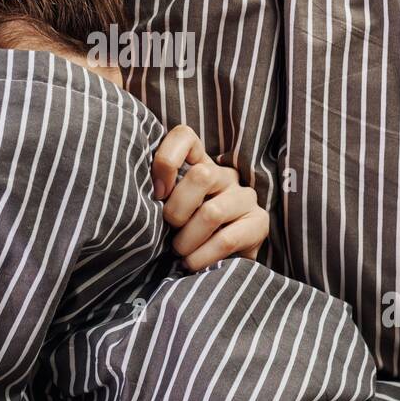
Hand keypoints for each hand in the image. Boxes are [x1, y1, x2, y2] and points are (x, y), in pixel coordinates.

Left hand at [151, 125, 268, 271]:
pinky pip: (226, 240)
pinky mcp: (259, 222)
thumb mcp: (168, 210)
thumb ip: (159, 196)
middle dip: (176, 211)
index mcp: (199, 164)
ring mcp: (246, 197)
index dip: (166, 159)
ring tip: (180, 252)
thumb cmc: (184, 234)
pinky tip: (193, 263)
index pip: (185, 136)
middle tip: (170, 231)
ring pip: (212, 212)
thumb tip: (140, 198)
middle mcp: (225, 175)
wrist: (220, 264)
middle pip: (200, 175)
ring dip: (187, 240)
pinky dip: (202, 256)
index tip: (157, 193)